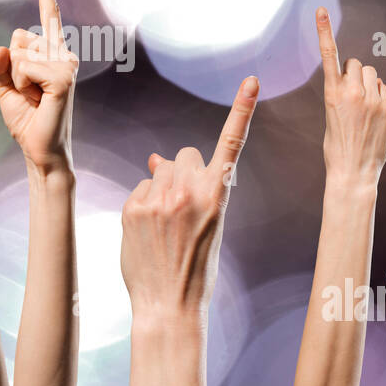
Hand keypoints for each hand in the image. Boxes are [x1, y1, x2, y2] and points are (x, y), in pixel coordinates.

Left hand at [0, 0, 78, 171]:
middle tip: (28, 93)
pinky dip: (22, 85)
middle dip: (11, 67)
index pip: (48, 13)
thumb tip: (2, 48)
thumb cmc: (26, 119)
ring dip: (17, 80)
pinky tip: (38, 99)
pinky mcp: (64, 77)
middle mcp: (64, 52)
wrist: (40, 149)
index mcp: (52, 52)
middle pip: (17, 38)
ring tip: (34, 98)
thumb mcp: (4, 88)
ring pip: (19, 54)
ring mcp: (67, 63)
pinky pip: (24, 67)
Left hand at [120, 77, 258, 320]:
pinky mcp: (133, 207)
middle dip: (183, 169)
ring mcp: (159, 198)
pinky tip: (148, 232)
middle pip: (185, 153)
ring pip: (159, 170)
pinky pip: (140, 188)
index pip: (231, 144)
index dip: (242, 110)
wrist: (169, 305)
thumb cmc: (194, 267)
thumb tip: (155, 157)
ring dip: (161, 187)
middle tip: (183, 205)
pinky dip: (143, 204)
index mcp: (218, 196)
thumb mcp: (207, 225)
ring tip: (165, 225)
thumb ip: (190, 188)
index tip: (252, 80)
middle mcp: (189, 191)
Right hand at [316, 7, 385, 182]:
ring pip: (372, 74)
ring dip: (367, 83)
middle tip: (350, 95)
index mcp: (332, 94)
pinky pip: (383, 89)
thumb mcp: (331, 116)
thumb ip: (342, 93)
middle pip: (356, 63)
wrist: (353, 171)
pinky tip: (373, 116)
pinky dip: (378, 96)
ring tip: (362, 106)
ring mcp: (374, 99)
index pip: (329, 55)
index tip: (321, 10)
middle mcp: (353, 92)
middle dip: (353, 74)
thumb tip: (358, 80)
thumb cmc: (337, 146)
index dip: (324, 30)